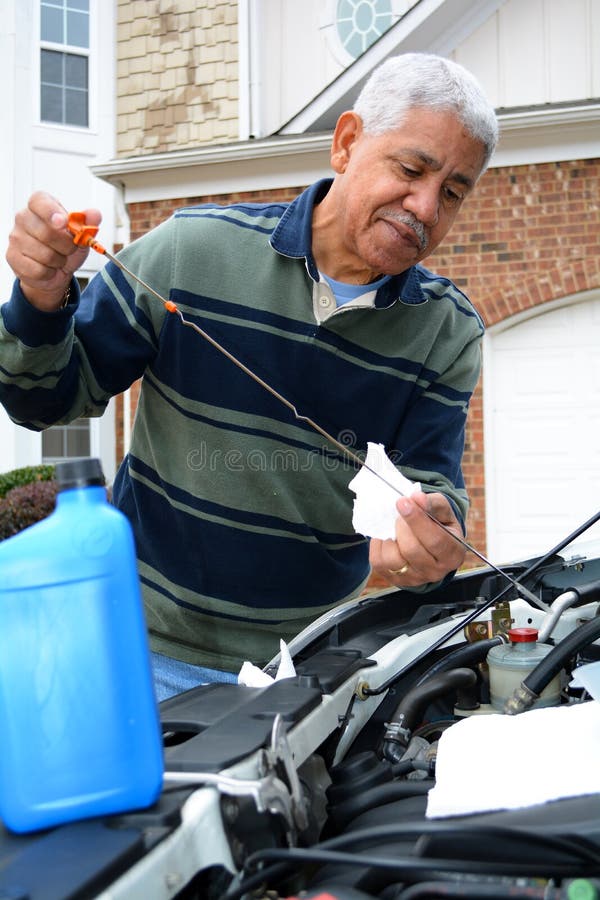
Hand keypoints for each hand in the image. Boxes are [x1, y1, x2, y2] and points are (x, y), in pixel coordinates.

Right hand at [6, 191, 101, 310]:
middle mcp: (23, 218)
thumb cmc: (65, 248)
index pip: (40, 201)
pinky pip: (38, 270)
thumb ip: (88, 223)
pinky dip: (49, 273)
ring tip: (57, 259)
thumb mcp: (81, 234)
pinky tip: (47, 268)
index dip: (52, 211)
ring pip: (45, 254)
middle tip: (69, 249)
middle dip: (67, 246)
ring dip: (59, 261)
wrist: (54, 271)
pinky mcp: (13, 257)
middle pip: (47, 232)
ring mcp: (16, 238)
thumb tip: (94, 214)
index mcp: (39, 206)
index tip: (64, 222)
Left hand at [369, 491, 465, 587]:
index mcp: (453, 554)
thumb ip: (432, 503)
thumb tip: (417, 498)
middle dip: (401, 526)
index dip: (416, 520)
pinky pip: (379, 562)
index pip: (435, 540)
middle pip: (412, 550)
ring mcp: (415, 578)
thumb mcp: (443, 510)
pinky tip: (387, 535)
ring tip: (394, 525)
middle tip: (399, 512)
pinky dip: (378, 545)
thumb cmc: (439, 525)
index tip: (402, 502)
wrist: (432, 544)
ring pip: (393, 559)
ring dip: (389, 537)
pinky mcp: (396, 579)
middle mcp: (436, 571)